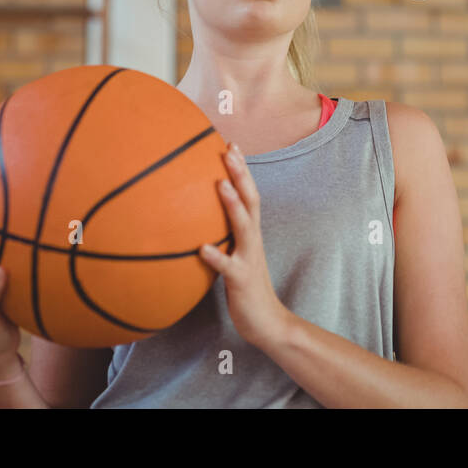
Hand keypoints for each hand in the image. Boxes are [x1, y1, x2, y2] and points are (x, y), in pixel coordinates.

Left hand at [197, 144, 289, 349]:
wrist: (268, 323)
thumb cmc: (247, 288)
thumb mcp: (236, 256)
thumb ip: (224, 237)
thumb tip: (199, 224)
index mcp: (250, 233)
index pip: (249, 194)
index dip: (242, 170)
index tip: (231, 144)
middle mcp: (253, 240)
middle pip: (251, 199)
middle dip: (241, 174)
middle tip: (229, 149)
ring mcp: (249, 258)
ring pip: (244, 226)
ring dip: (232, 204)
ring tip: (218, 184)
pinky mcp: (242, 280)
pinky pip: (228, 267)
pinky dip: (216, 256)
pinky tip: (202, 249)